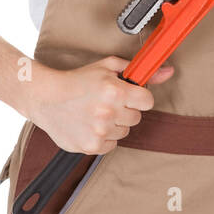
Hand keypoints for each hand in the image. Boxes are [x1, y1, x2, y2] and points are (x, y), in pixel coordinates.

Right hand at [27, 56, 173, 154]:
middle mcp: (108, 113)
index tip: (127, 95)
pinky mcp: (91, 146)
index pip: (148, 101)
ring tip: (95, 113)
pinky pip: (111, 146)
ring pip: (124, 132)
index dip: (138, 97)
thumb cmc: (77, 80)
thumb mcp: (108, 67)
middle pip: (136, 118)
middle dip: (125, 110)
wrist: (45, 98)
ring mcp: (99, 132)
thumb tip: (168, 71)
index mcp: (115, 91)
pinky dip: (103, 138)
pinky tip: (89, 125)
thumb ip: (139, 70)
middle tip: (106, 103)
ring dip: (114, 125)